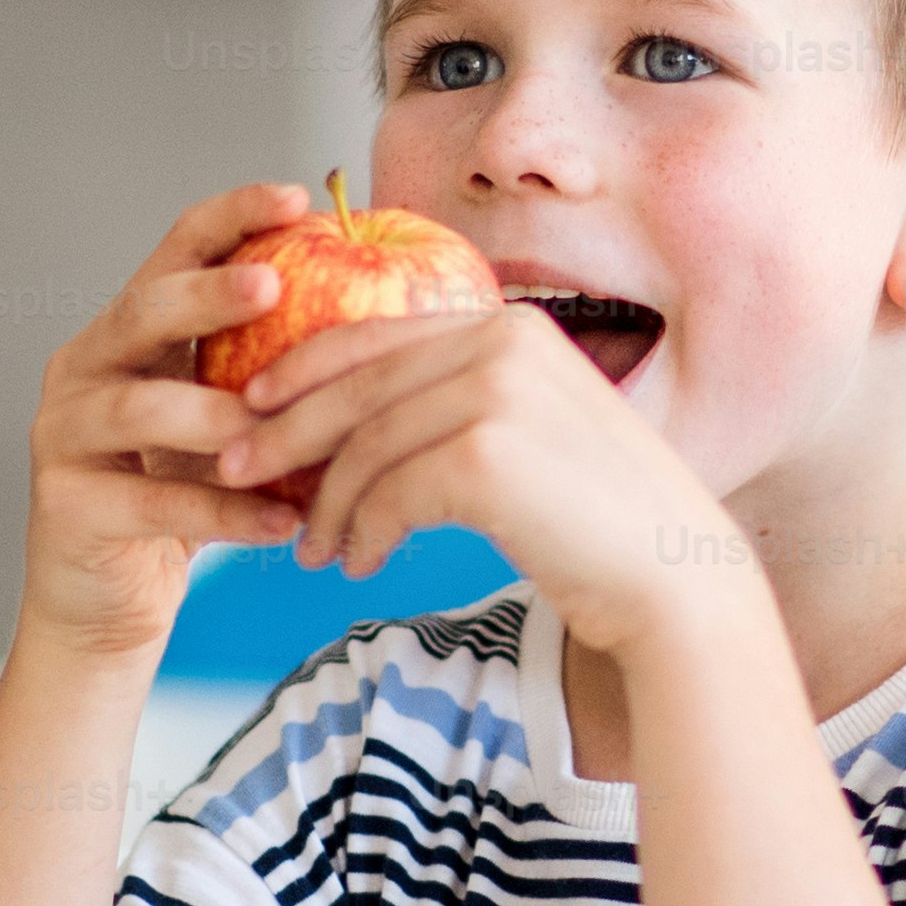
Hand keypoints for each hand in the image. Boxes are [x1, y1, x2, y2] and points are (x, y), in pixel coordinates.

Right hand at [17, 184, 316, 663]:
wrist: (110, 603)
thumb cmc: (186, 500)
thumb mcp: (231, 423)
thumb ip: (274, 372)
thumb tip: (391, 320)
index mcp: (129, 332)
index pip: (176, 251)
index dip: (231, 217)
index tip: (297, 197)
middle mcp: (84, 366)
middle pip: (142, 311)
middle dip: (209, 295)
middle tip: (274, 286)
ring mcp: (63, 433)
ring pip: (139, 408)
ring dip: (218, 417)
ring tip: (283, 432)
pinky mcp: (65, 505)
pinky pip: (154, 501)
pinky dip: (226, 511)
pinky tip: (285, 521)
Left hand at [219, 300, 765, 663]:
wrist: (672, 580)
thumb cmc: (599, 521)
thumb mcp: (528, 434)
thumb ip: (457, 406)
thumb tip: (354, 422)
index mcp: (509, 325)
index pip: (378, 334)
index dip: (304, 370)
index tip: (253, 407)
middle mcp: (502, 343)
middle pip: (357, 386)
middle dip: (285, 433)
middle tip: (234, 472)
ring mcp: (496, 394)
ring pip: (366, 447)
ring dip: (326, 505)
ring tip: (310, 550)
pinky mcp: (485, 456)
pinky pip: (388, 495)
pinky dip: (361, 533)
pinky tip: (357, 564)